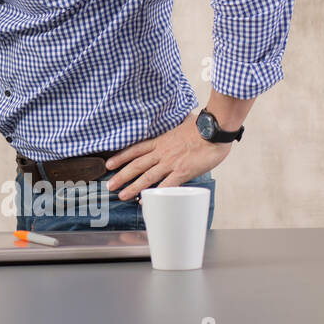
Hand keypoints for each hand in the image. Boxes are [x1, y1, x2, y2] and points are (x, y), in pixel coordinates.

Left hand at [103, 109, 231, 202]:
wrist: (214, 130)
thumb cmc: (201, 126)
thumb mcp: (180, 123)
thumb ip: (173, 128)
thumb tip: (174, 123)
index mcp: (160, 141)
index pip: (135, 149)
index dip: (121, 157)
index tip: (109, 164)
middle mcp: (162, 152)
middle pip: (136, 165)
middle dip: (121, 176)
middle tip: (109, 185)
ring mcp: (171, 162)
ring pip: (147, 177)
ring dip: (133, 187)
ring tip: (121, 195)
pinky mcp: (183, 171)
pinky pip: (166, 185)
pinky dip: (155, 193)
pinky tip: (147, 200)